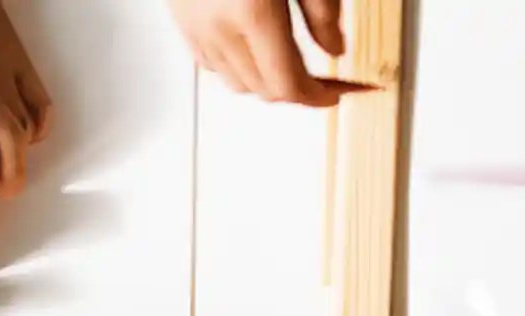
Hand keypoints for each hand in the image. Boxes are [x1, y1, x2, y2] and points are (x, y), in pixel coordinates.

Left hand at [0, 0, 50, 209]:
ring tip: (8, 174)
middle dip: (7, 177)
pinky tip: (29, 141)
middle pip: (9, 145)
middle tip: (0, 196)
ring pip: (25, 130)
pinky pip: (44, 108)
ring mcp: (13, 82)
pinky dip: (40, 130)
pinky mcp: (27, 72)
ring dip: (18, 158)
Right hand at [168, 0, 372, 105]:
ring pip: (236, 82)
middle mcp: (218, 27)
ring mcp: (194, 26)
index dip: (319, 96)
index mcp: (252, 12)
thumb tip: (335, 48)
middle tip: (330, 77)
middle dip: (298, 90)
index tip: (343, 90)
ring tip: (294, 64)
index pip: (288, 84)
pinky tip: (256, 49)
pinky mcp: (181, 18)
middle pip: (263, 90)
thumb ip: (322, 9)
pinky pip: (211, 63)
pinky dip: (238, 67)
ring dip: (268, 81)